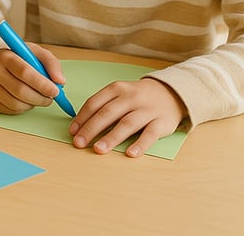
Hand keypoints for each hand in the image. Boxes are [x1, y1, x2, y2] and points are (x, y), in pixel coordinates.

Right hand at [0, 46, 67, 113]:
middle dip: (41, 98)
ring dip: (33, 104)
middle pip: (21, 91)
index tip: (55, 90)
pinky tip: (25, 100)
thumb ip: (51, 63)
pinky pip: (10, 110)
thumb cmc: (17, 58)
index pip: (24, 72)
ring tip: (38, 97)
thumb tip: (60, 81)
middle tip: (50, 97)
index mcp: (6, 57)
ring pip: (16, 104)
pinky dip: (23, 108)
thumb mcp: (34, 53)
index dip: (42, 84)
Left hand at [69, 78, 185, 156]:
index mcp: (117, 88)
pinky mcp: (163, 122)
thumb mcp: (119, 93)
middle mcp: (131, 97)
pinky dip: (140, 144)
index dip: (82, 118)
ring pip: (127, 123)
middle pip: (108, 113)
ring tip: (98, 149)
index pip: (95, 103)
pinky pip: (150, 134)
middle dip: (91, 129)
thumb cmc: (137, 97)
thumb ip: (102, 106)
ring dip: (111, 137)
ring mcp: (148, 109)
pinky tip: (130, 153)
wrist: (171, 92)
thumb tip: (80, 126)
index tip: (72, 132)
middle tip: (79, 143)